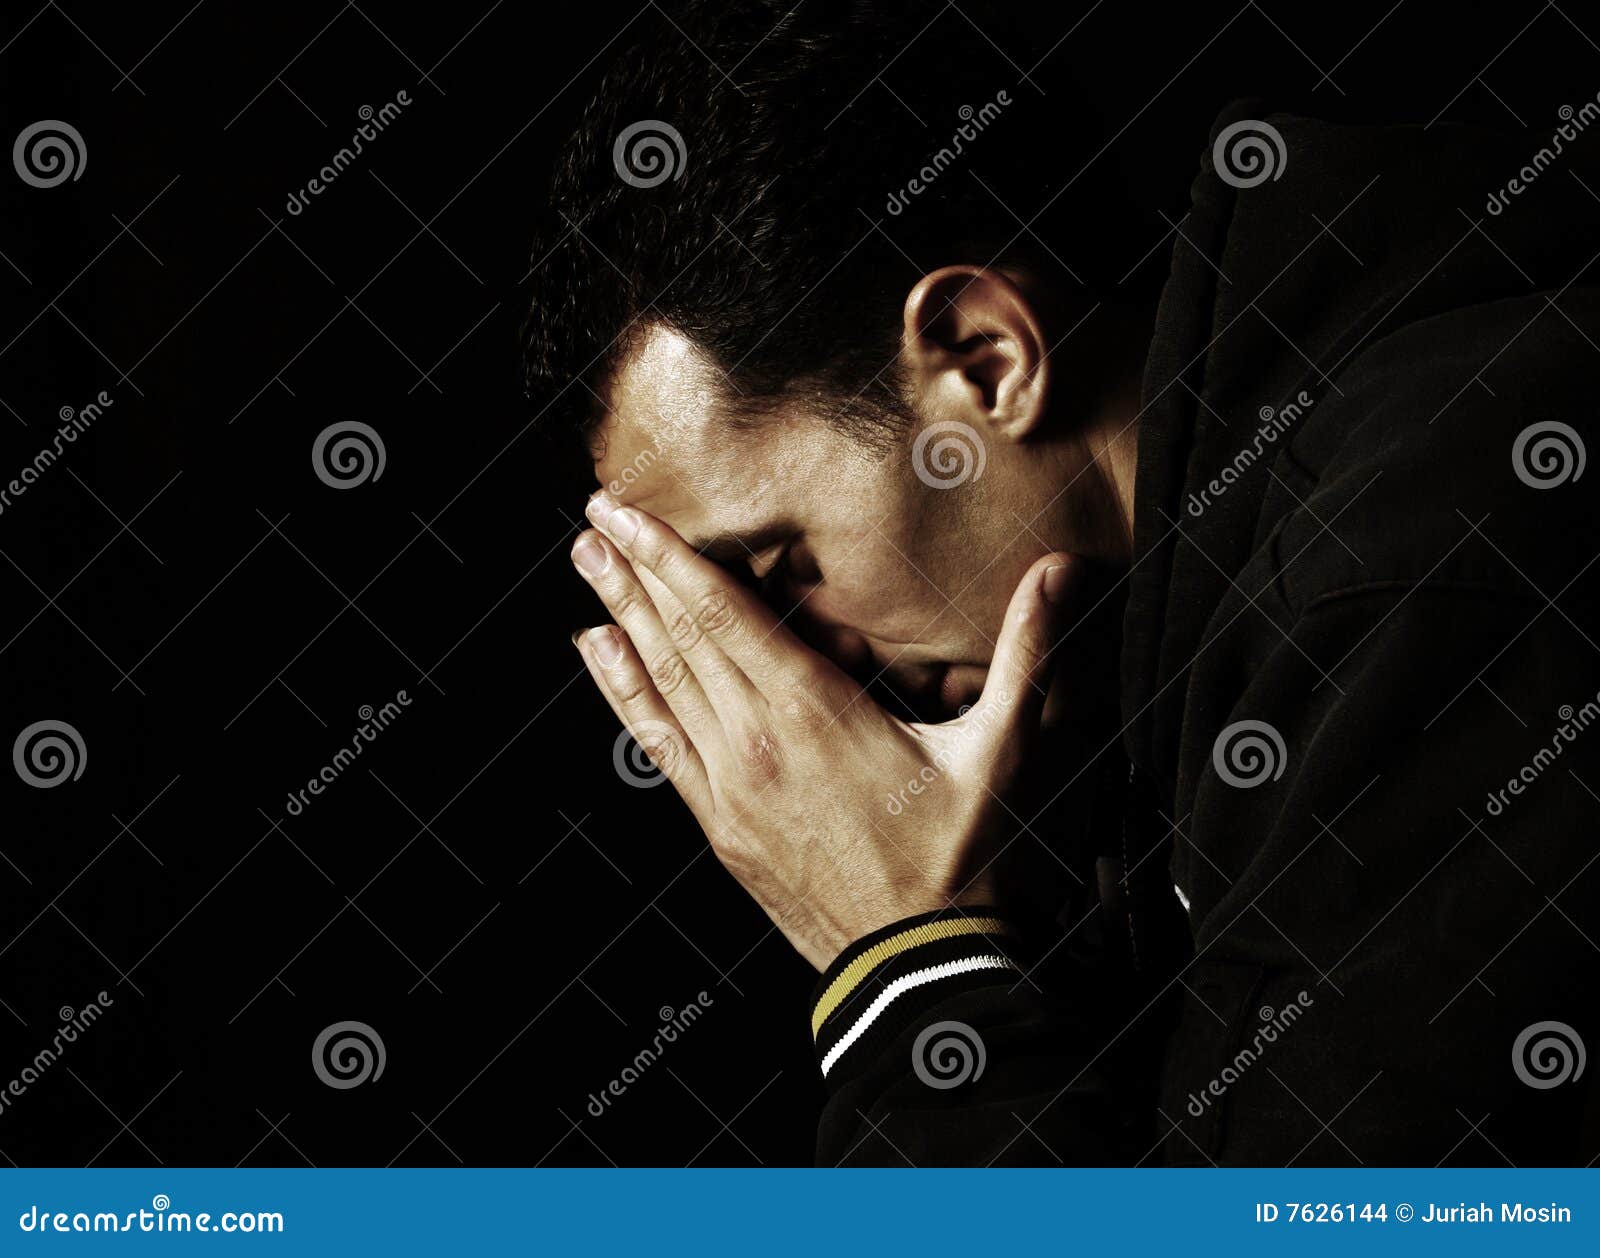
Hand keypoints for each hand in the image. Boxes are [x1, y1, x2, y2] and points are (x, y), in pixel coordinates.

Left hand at [570, 490, 1076, 969]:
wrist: (915, 968)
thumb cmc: (962, 859)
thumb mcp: (1003, 750)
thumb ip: (1025, 654)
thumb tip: (1059, 571)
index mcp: (816, 711)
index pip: (726, 614)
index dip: (671, 557)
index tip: (630, 512)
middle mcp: (758, 741)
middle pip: (681, 638)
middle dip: (633, 571)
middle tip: (593, 516)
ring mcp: (731, 787)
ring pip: (662, 685)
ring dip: (620, 617)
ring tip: (585, 563)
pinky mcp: (721, 826)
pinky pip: (660, 746)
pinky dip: (626, 695)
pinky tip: (600, 655)